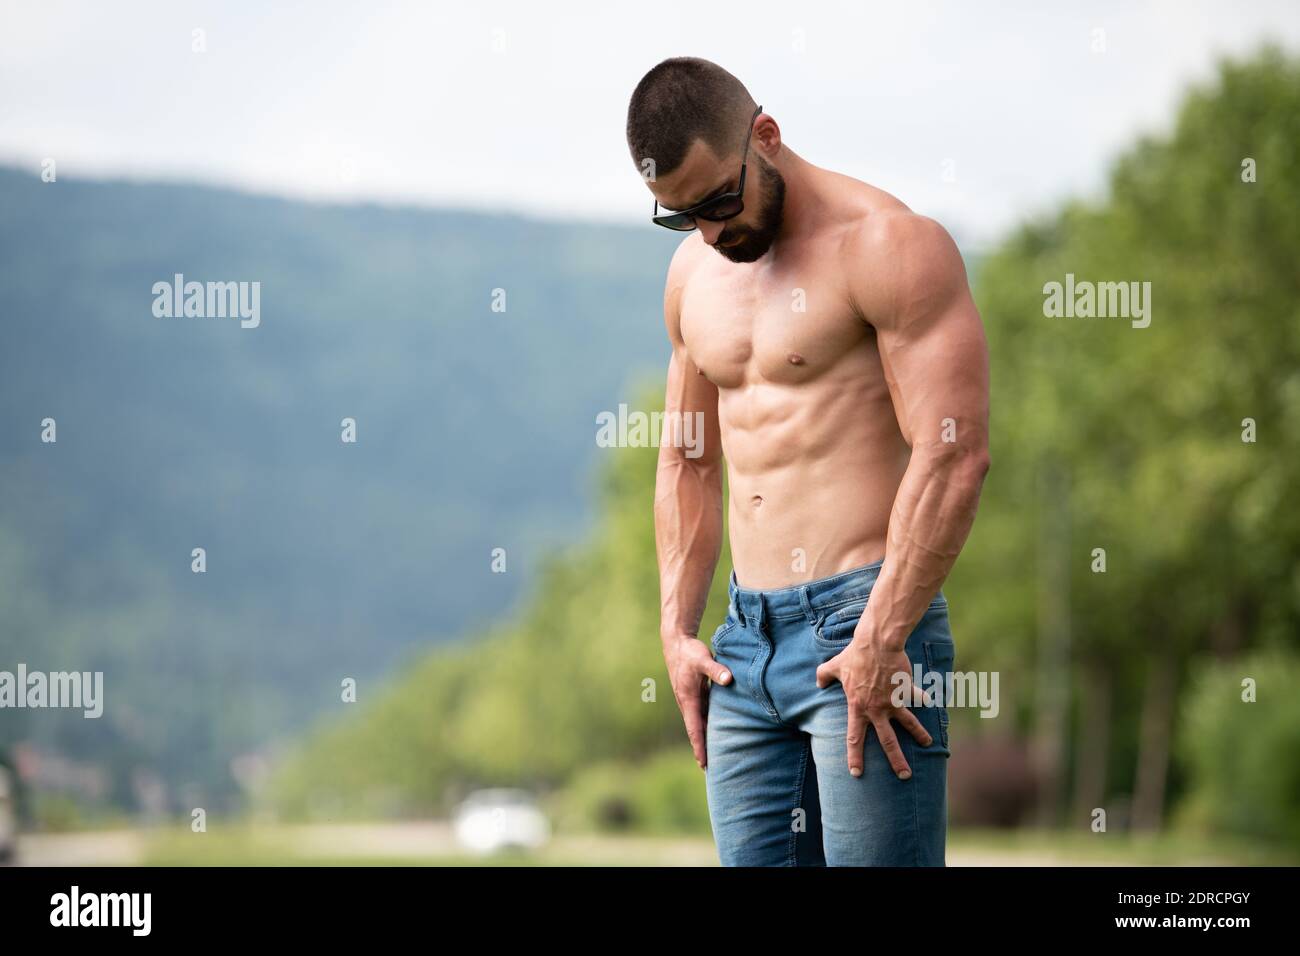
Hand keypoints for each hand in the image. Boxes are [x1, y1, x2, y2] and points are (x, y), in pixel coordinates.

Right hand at [663, 633, 732, 769]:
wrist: (677, 642)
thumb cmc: (690, 651)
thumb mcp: (703, 658)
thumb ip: (716, 669)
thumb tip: (729, 679)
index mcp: (688, 699)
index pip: (694, 729)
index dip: (700, 746)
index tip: (704, 764)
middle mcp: (688, 703)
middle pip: (696, 732)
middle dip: (702, 750)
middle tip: (712, 771)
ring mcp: (691, 700)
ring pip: (700, 725)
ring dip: (706, 740)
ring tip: (715, 758)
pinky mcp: (696, 695)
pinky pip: (703, 715)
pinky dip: (709, 727)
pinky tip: (718, 733)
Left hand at [816, 638, 931, 778]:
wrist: (876, 645)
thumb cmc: (854, 655)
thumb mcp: (834, 666)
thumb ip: (824, 675)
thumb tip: (818, 682)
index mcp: (858, 707)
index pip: (855, 738)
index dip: (855, 756)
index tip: (856, 773)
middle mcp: (876, 709)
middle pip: (887, 741)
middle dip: (896, 761)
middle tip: (904, 776)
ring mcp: (893, 701)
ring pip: (908, 724)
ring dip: (919, 735)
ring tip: (928, 744)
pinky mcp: (905, 690)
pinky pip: (916, 696)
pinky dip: (922, 697)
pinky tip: (928, 700)